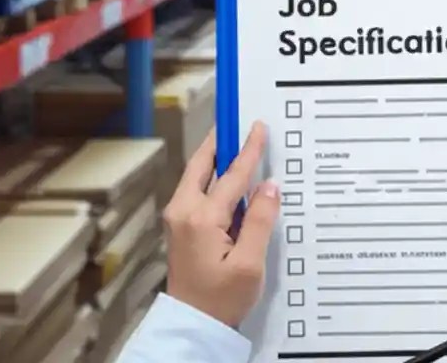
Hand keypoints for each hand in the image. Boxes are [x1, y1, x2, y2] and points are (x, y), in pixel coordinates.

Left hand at [163, 121, 279, 327]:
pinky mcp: (179, 227)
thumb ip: (259, 220)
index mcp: (201, 217)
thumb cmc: (222, 299)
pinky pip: (196, 190)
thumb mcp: (249, 263)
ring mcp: (177, 218)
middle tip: (236, 121)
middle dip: (220, 142)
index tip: (259, 127)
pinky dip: (211, 176)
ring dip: (215, 157)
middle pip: (202, 164)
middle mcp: (183, 211)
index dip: (248, 150)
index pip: (231, 175)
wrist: (193, 325)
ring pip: (196, 175)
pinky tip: (228, 177)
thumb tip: (269, 185)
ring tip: (234, 142)